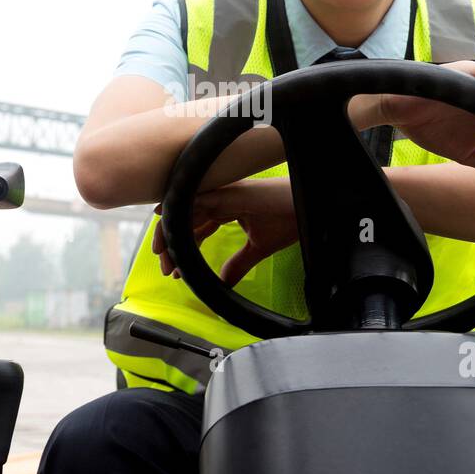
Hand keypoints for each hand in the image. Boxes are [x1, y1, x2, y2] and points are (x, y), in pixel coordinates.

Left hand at [152, 178, 298, 285]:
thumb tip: (225, 281)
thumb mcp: (260, 248)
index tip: (177, 270)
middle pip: (187, 216)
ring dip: (172, 230)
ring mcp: (225, 191)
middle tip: (166, 268)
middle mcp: (223, 196)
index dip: (185, 246)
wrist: (311, 208)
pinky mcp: (231, 191)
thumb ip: (240, 263)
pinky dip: (182, 209)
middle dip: (172, 242)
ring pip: (188, 207)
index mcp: (229, 206)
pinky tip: (168, 219)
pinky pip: (199, 199)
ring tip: (163, 254)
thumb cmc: (291, 219)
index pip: (197, 224)